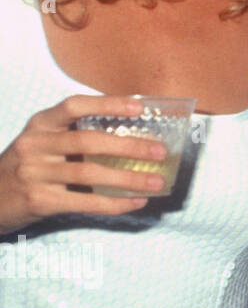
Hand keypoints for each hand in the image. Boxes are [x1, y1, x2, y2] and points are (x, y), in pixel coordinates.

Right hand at [0, 95, 169, 230]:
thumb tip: (133, 133)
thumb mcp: (42, 142)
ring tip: (156, 182)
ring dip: (128, 178)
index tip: (139, 107)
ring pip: (89, 174)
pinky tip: (135, 201)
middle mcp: (35, 145)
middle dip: (128, 146)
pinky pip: (84, 202)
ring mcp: (34, 173)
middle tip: (160, 152)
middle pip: (87, 142)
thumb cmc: (28, 166)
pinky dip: (114, 203)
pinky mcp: (39, 200)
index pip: (74, 105)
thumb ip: (75, 134)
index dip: (107, 104)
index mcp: (40, 124)